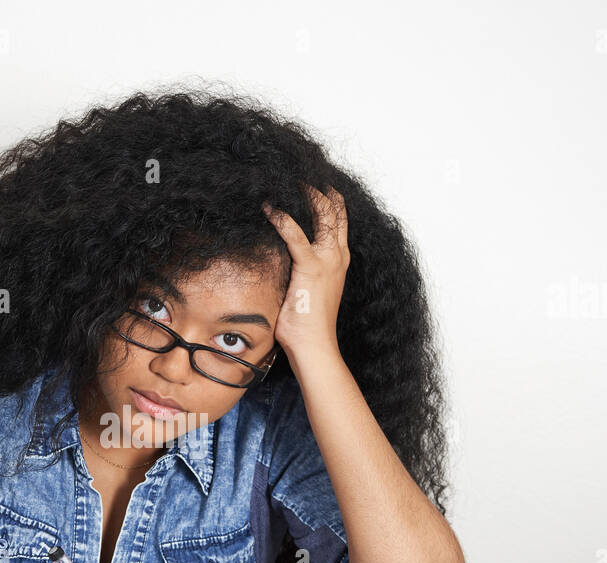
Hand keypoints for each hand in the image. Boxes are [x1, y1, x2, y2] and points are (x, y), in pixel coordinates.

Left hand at [261, 183, 349, 358]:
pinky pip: (295, 234)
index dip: (327, 197)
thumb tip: (280, 262)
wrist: (315, 346)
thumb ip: (300, 271)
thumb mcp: (308, 290)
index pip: (338, 218)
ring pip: (322, 211)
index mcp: (338, 259)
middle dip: (316, 186)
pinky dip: (281, 217)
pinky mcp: (310, 268)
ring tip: (284, 180)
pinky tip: (268, 208)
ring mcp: (327, 260)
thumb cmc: (308, 325)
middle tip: (295, 173)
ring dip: (304, 193)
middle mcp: (337, 255)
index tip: (310, 183)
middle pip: (334, 207)